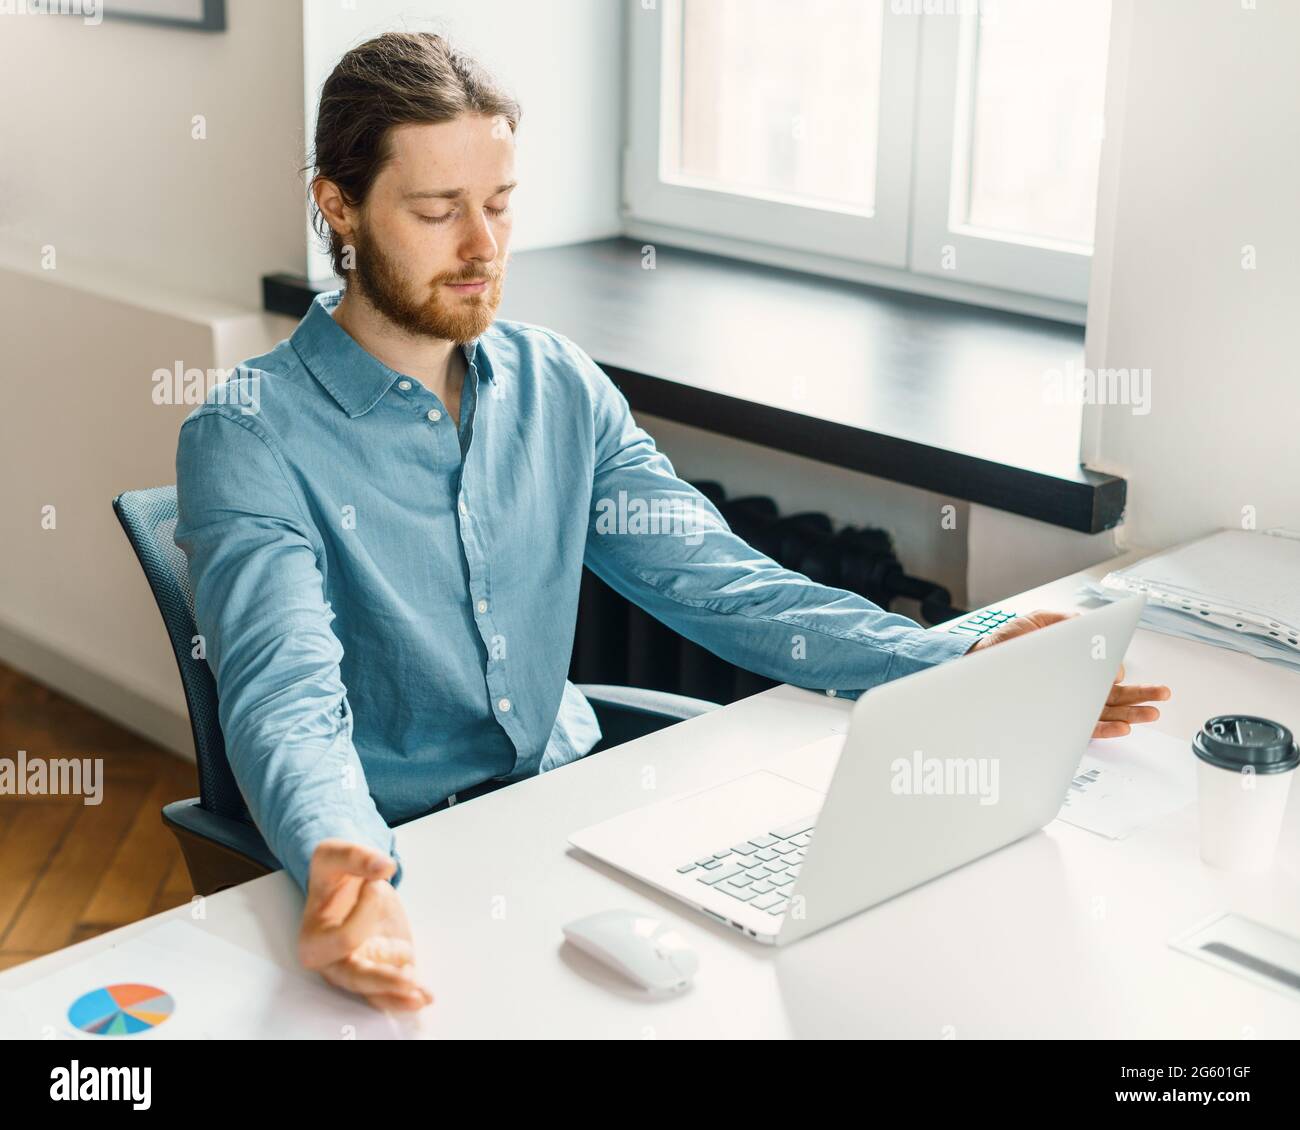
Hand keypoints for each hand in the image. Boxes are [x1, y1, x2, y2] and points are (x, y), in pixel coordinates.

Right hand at [298, 840, 433, 1011]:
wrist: (350, 884)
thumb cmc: (335, 874)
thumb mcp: (337, 854)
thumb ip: (357, 857)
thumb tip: (383, 866)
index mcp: (314, 940)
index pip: (345, 938)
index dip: (365, 913)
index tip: (375, 886)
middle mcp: (333, 963)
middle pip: (357, 978)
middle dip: (382, 979)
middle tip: (409, 975)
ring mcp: (357, 970)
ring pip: (375, 992)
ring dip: (398, 995)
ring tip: (422, 995)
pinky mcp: (379, 971)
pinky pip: (389, 992)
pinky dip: (406, 996)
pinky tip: (425, 995)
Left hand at [966, 609, 1170, 738]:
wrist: (981, 662)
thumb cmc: (1008, 644)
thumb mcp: (1041, 622)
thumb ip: (1070, 623)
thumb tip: (1095, 629)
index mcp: (1075, 664)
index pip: (1105, 672)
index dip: (1116, 671)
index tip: (1124, 672)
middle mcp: (1075, 686)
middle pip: (1114, 694)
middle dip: (1141, 695)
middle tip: (1163, 695)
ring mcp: (1069, 703)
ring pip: (1107, 711)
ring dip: (1132, 713)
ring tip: (1154, 712)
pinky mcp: (1059, 717)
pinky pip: (1087, 727)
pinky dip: (1106, 727)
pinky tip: (1123, 725)